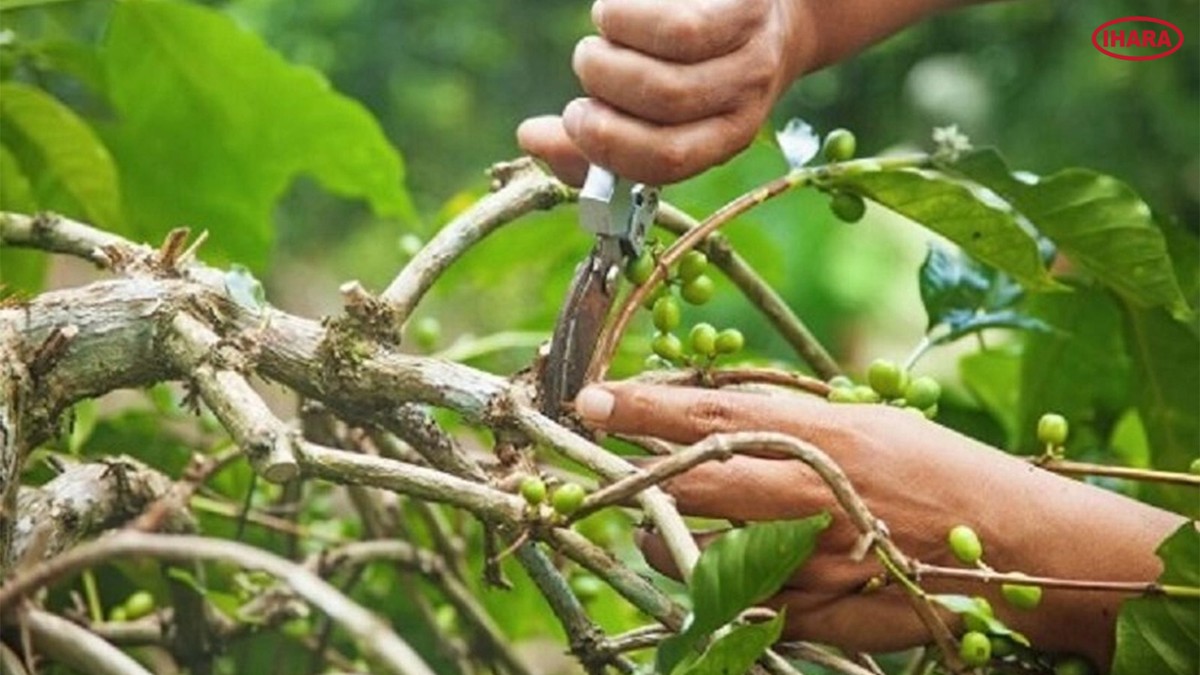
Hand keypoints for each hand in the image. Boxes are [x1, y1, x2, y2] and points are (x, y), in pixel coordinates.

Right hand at [518, 0, 810, 184]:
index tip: (572, 119)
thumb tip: (532, 140)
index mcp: (722, 139)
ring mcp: (752, 52)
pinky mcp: (746, 7)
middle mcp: (746, 100)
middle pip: (667, 105)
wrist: (771, 7)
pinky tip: (614, 13)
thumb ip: (592, 139)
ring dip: (612, 53)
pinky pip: (678, 24)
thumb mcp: (656, 110)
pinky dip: (625, 17)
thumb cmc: (695, 64)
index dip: (607, 146)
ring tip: (600, 39)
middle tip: (586, 67)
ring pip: (670, 65)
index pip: (667, 160)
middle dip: (605, 89)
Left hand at [573, 382, 1182, 667]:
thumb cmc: (940, 472)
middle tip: (605, 466)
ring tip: (669, 522)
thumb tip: (713, 407)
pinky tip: (730, 568)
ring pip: (694, 551)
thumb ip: (789, 419)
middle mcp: (805, 498)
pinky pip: (736, 601)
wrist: (1013, 552)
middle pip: (687, 482)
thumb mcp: (866, 422)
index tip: (589, 399)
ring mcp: (806, 563)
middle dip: (635, 474)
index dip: (641, 406)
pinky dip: (719, 581)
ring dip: (667, 536)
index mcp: (820, 438)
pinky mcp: (812, 614)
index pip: (710, 413)